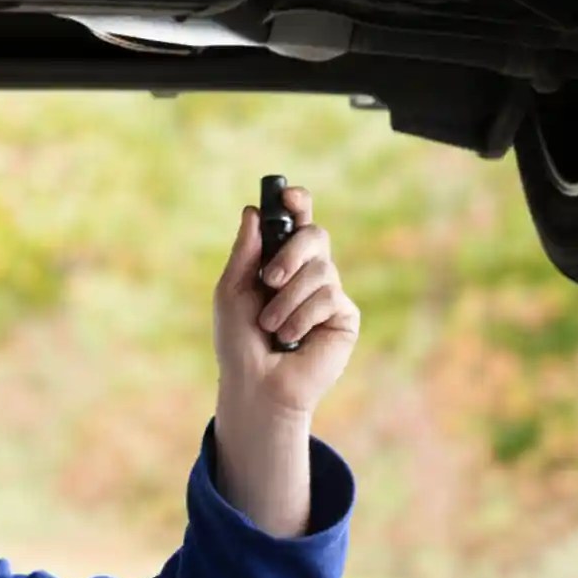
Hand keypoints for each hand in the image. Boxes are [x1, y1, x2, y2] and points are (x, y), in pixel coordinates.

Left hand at [213, 187, 358, 418]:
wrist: (255, 383)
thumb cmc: (239, 341)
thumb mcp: (232, 290)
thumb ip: (245, 252)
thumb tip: (252, 210)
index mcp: (281, 261)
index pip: (297, 221)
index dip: (297, 203)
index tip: (287, 195)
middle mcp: (309, 272)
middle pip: (315, 234)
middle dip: (291, 253)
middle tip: (268, 280)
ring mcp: (329, 293)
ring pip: (320, 269)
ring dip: (287, 299)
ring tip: (271, 326)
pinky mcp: (344, 317)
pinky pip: (329, 297)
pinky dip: (301, 316)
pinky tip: (291, 337)